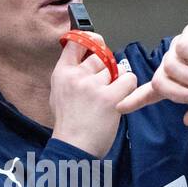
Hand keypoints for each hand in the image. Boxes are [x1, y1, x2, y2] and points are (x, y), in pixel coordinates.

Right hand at [50, 31, 138, 157]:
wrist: (74, 147)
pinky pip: (128, 79)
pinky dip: (129, 87)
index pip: (75, 43)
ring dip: (118, 80)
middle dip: (106, 68)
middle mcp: (77, 76)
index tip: (96, 41)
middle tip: (104, 84)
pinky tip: (121, 98)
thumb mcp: (58, 94)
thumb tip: (85, 60)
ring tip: (111, 96)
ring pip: (116, 68)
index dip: (89, 39)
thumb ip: (70, 75)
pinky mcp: (110, 98)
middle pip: (100, 56)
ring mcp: (93, 86)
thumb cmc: (68, 124)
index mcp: (61, 74)